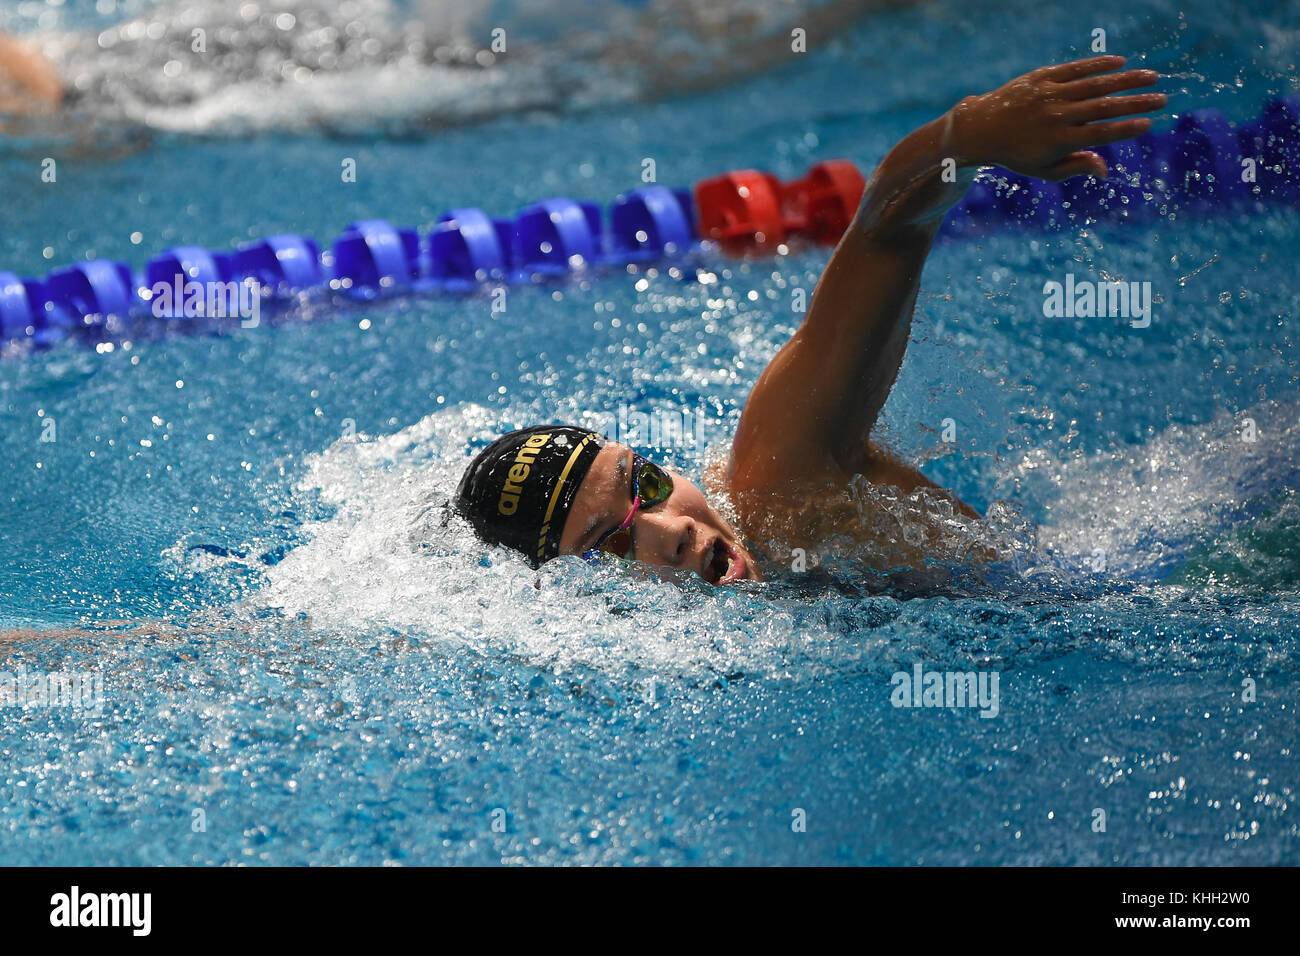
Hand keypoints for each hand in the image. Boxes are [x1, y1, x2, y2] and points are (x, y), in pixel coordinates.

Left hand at [949, 55, 1165, 180]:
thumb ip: (1075, 168)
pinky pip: (1075, 68)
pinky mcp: (1043, 77)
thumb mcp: (1043, 170)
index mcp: (1059, 141)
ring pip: (1094, 84)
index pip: (1100, 134)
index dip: (1125, 130)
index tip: (1148, 125)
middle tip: (1162, 99)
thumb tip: (1105, 170)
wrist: (981, 128)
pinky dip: (1098, 65)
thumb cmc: (1017, 154)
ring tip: (1152, 77)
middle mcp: (1057, 116)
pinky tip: (1120, 62)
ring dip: (1126, 79)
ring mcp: (1050, 94)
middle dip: (1136, 103)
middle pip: (1103, 107)